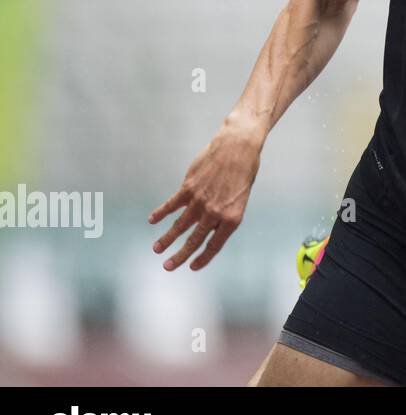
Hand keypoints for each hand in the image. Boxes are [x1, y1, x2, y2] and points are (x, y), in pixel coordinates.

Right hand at [149, 118, 261, 270]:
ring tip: (156, 249)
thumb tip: (204, 222)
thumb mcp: (241, 196)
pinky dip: (161, 213)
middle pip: (194, 240)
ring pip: (179, 226)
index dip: (203, 258)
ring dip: (166, 239)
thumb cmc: (244, 170)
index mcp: (232, 218)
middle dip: (179, 256)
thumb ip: (223, 212)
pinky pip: (171, 205)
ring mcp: (200, 201)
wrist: (239, 147)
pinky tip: (152, 220)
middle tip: (167, 268)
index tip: (192, 267)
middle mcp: (215, 213)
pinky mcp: (189, 188)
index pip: (214, 245)